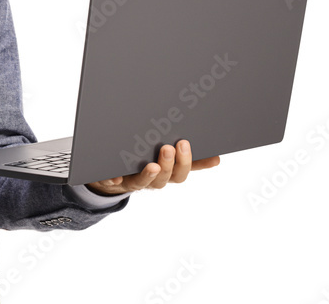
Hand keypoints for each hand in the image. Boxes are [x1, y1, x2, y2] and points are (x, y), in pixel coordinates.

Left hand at [85, 140, 220, 195]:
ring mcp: (134, 181)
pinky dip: (115, 180)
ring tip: (152, 165)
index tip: (203, 152)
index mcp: (167, 172)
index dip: (195, 163)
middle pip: (167, 177)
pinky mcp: (114, 180)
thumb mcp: (164, 157)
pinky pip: (113, 182)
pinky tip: (115, 177)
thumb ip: (183, 153)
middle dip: (171, 163)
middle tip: (170, 147)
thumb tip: (215, 155)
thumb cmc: (143, 161)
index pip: (184, 170)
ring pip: (144, 182)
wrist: (112, 178)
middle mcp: (153, 178)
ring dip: (150, 174)